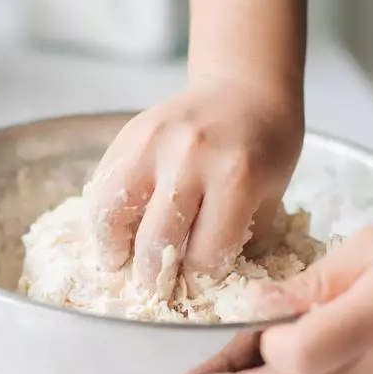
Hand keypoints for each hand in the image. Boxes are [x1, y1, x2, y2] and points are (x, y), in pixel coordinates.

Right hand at [86, 75, 303, 287]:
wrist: (245, 87)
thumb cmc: (266, 146)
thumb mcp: (271, 197)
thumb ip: (239, 239)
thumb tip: (202, 284)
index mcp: (235, 178)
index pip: (204, 255)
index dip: (200, 277)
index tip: (197, 281)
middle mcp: (190, 159)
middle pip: (156, 243)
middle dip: (154, 276)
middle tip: (155, 286)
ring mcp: (153, 143)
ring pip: (112, 214)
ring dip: (114, 248)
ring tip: (120, 260)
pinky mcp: (129, 134)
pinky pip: (101, 187)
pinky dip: (103, 215)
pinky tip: (115, 228)